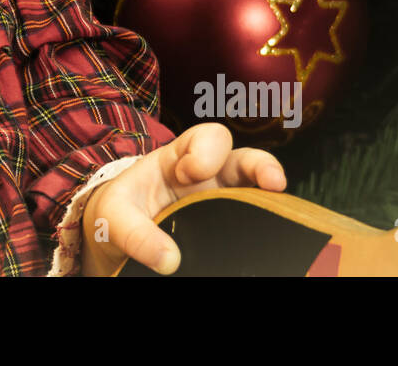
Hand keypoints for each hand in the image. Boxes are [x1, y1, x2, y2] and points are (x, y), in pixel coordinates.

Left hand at [80, 122, 285, 275]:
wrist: (114, 242)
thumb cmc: (115, 217)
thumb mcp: (112, 218)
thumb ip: (134, 233)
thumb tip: (169, 260)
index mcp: (178, 160)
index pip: (205, 137)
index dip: (205, 150)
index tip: (188, 174)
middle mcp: (207, 180)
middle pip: (244, 160)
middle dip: (261, 165)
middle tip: (271, 182)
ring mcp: (220, 205)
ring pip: (257, 193)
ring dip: (271, 199)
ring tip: (284, 211)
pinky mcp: (227, 232)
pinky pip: (253, 224)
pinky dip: (265, 229)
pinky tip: (271, 241)